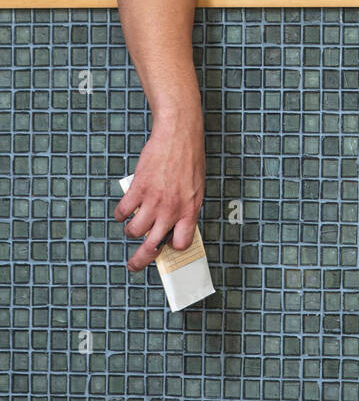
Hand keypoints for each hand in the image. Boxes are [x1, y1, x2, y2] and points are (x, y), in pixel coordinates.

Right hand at [113, 113, 205, 271]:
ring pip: (134, 231)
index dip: (172, 246)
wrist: (178, 135)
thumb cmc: (190, 158)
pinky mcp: (138, 189)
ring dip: (130, 231)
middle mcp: (171, 210)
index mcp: (189, 210)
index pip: (181, 243)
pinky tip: (122, 211)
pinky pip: (122, 211)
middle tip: (134, 265)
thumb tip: (175, 224)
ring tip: (131, 225)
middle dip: (141, 261)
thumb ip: (186, 207)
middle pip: (152, 246)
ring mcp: (153, 201)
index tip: (166, 245)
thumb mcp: (196, 187)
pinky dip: (120, 214)